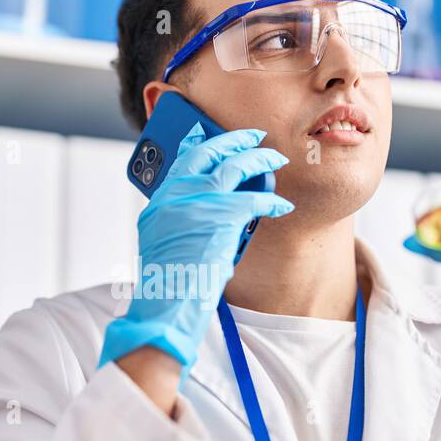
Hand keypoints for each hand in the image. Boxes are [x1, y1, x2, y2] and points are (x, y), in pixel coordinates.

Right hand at [99, 123, 294, 377]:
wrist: (165, 309)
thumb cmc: (168, 287)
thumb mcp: (163, 247)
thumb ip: (180, 224)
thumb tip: (209, 216)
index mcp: (158, 204)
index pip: (180, 161)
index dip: (198, 143)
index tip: (208, 132)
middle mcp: (174, 197)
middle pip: (208, 153)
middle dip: (234, 141)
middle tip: (253, 137)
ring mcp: (196, 203)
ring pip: (235, 167)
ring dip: (260, 159)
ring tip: (276, 159)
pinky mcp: (220, 218)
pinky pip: (254, 200)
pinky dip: (272, 201)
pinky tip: (282, 204)